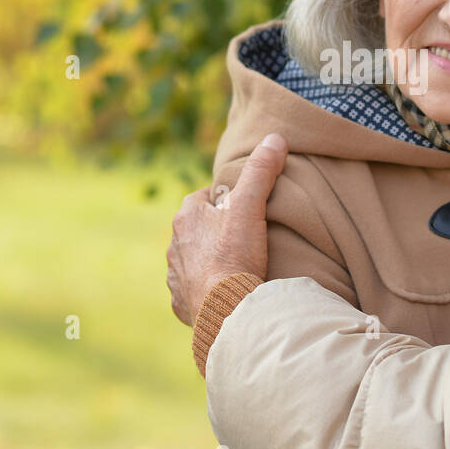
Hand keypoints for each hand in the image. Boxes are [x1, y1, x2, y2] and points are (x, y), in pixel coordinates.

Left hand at [165, 133, 288, 325]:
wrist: (224, 310)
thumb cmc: (235, 255)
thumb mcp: (251, 207)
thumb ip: (261, 171)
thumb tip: (275, 138)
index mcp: (187, 216)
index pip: (205, 197)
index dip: (227, 200)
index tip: (245, 208)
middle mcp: (174, 244)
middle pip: (198, 229)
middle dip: (217, 230)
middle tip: (245, 237)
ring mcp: (175, 275)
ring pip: (193, 259)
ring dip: (209, 260)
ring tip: (236, 265)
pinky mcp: (181, 302)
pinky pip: (191, 290)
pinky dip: (205, 289)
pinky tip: (223, 292)